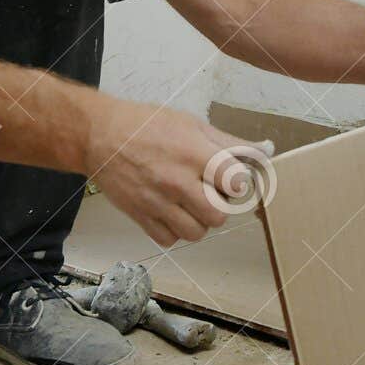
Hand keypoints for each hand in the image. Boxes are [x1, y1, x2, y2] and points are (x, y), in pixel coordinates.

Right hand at [85, 99, 255, 246]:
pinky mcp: (140, 215)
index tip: (227, 178)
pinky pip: (169, 239)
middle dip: (219, 206)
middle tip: (209, 193)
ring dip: (199, 221)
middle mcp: (176, 181)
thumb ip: (229, 142)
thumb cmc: (147, 125)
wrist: (99, 135)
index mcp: (193, 154)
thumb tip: (265, 151)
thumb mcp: (192, 124)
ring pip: (196, 233)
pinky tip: (172, 212)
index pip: (235, 183)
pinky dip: (175, 230)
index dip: (236, 183)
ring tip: (191, 204)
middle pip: (218, 216)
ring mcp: (156, 202)